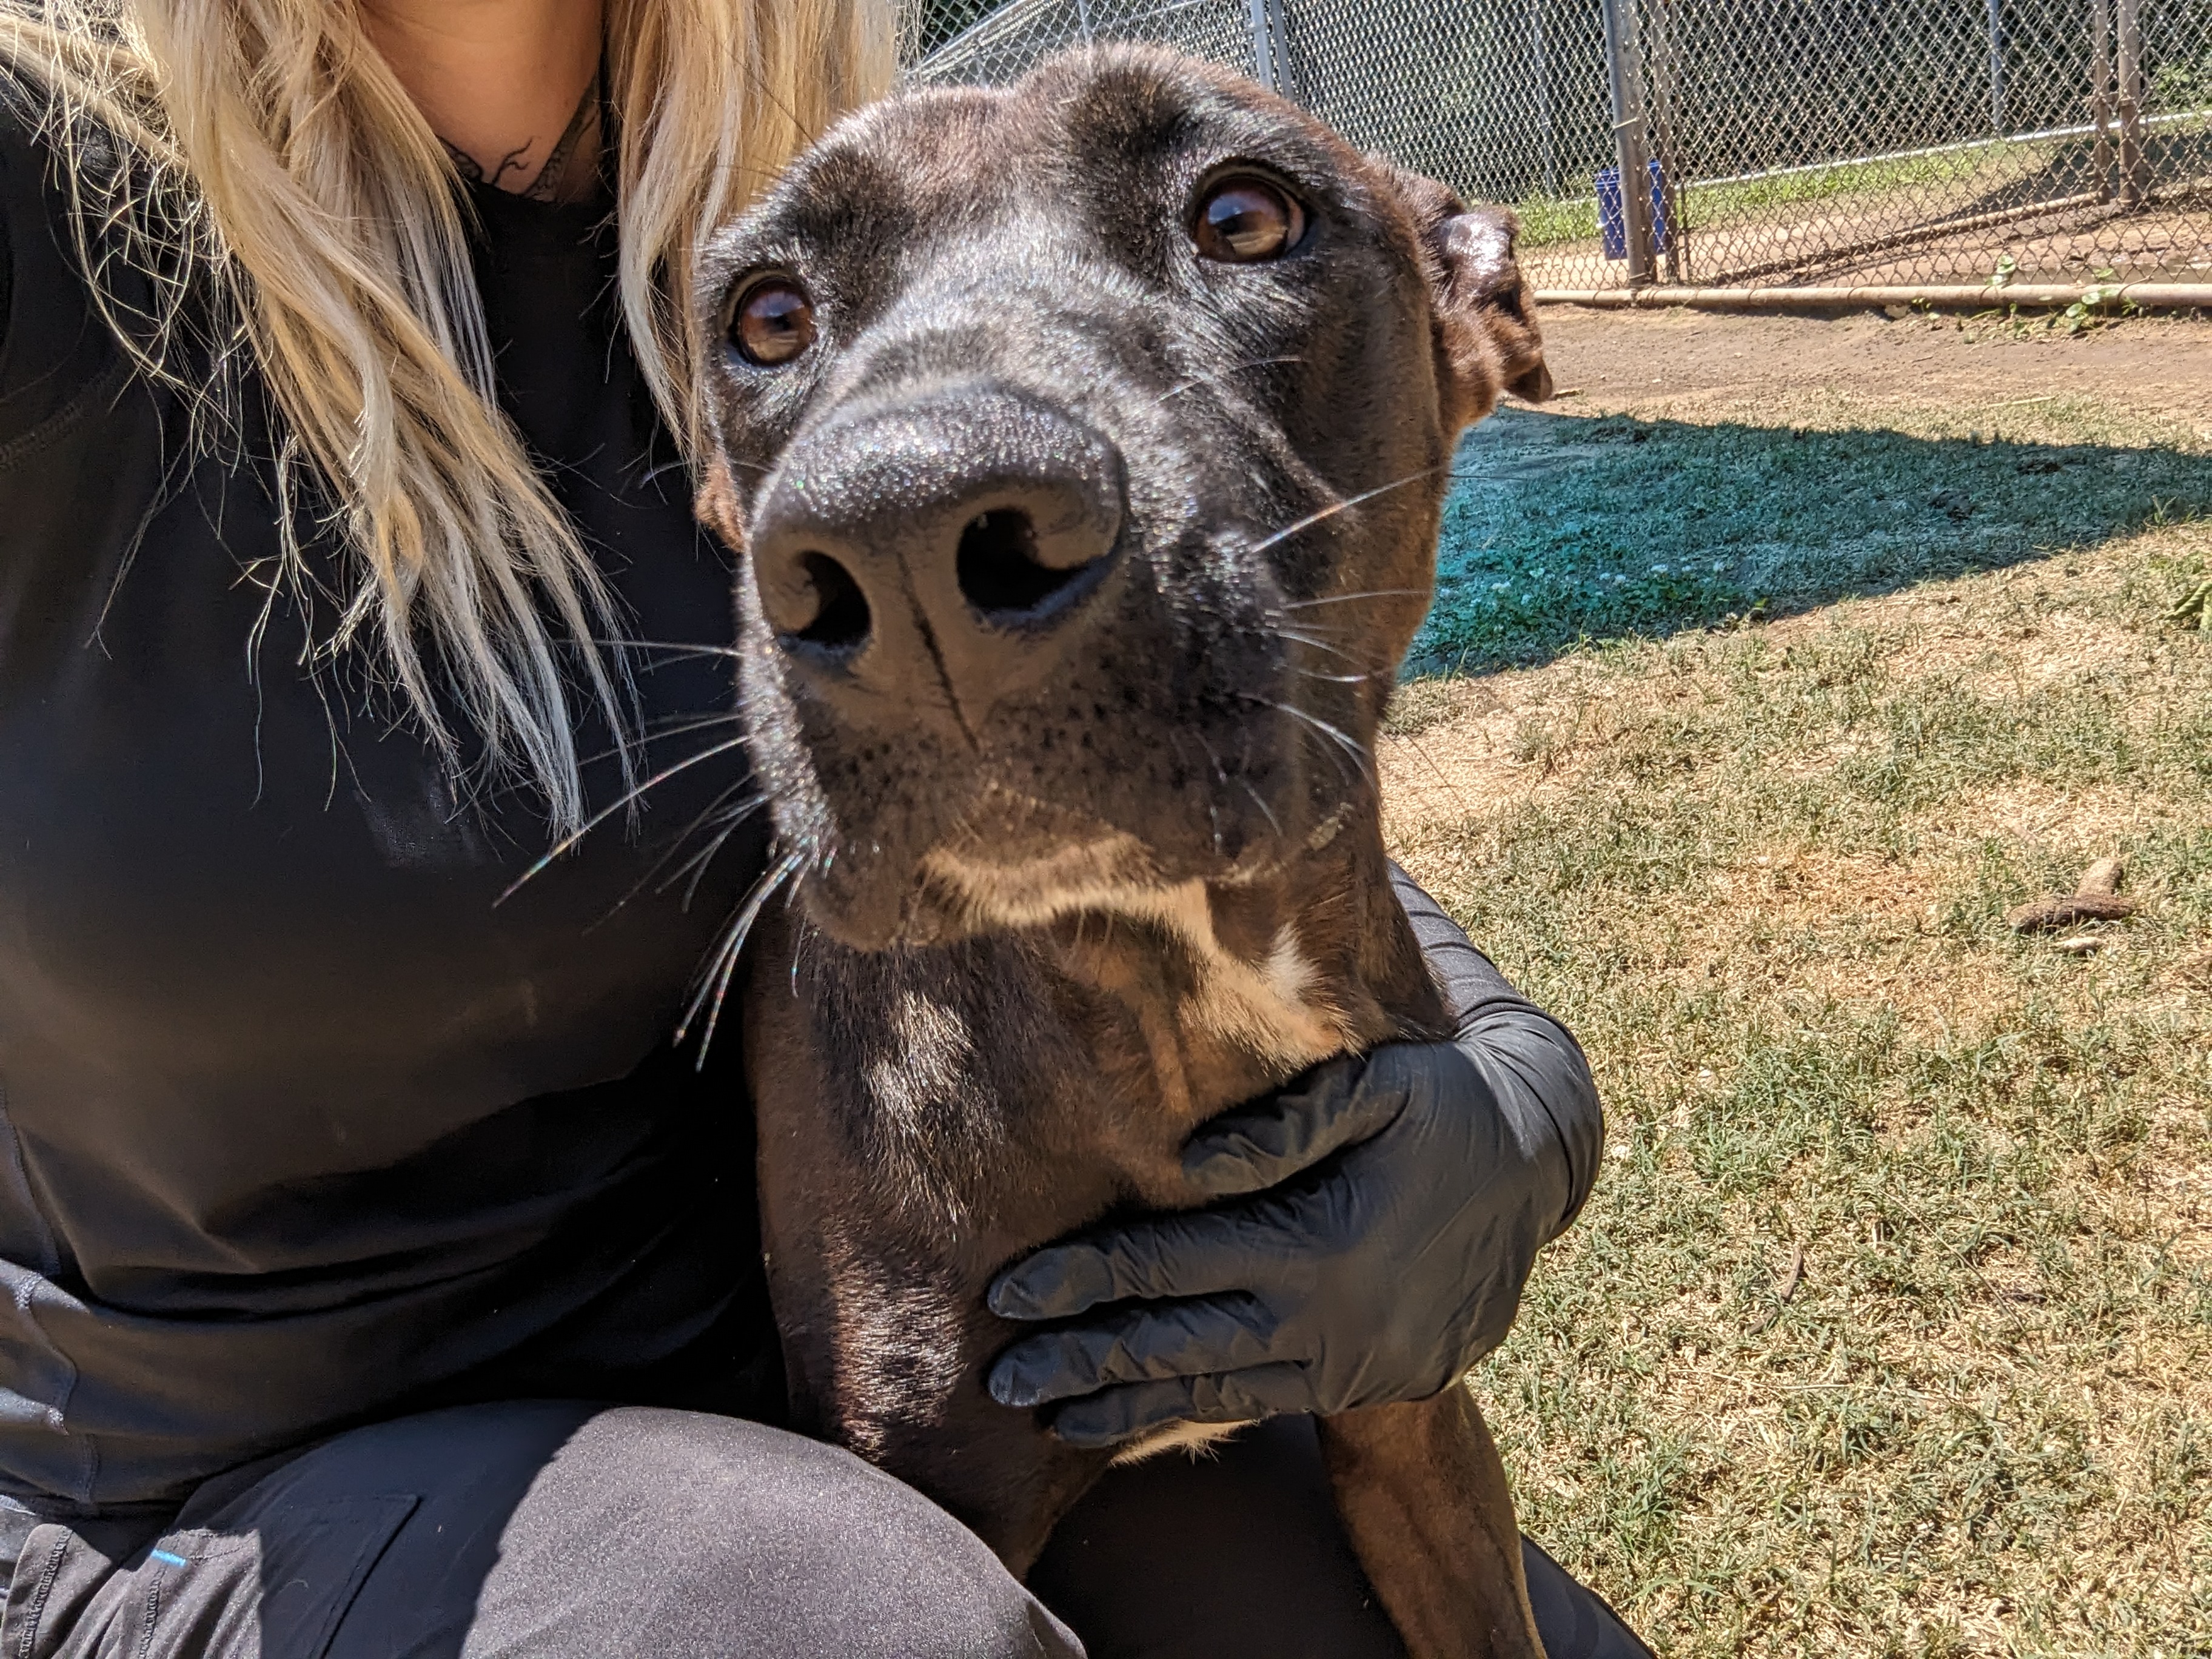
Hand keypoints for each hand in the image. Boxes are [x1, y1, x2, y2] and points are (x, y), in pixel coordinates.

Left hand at [985, 1039, 1575, 1448]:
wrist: (1542, 1164)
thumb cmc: (1441, 1104)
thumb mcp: (1374, 1087)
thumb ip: (1282, 1124)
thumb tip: (1186, 1160)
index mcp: (1322, 1240)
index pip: (1171, 1264)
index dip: (1083, 1277)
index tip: (1006, 1289)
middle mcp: (1332, 1317)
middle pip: (1178, 1345)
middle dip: (1082, 1362)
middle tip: (996, 1378)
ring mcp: (1353, 1361)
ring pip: (1218, 1392)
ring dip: (1129, 1407)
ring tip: (1050, 1419)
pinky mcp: (1369, 1378)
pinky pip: (1267, 1406)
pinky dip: (1198, 1414)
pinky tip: (1144, 1420)